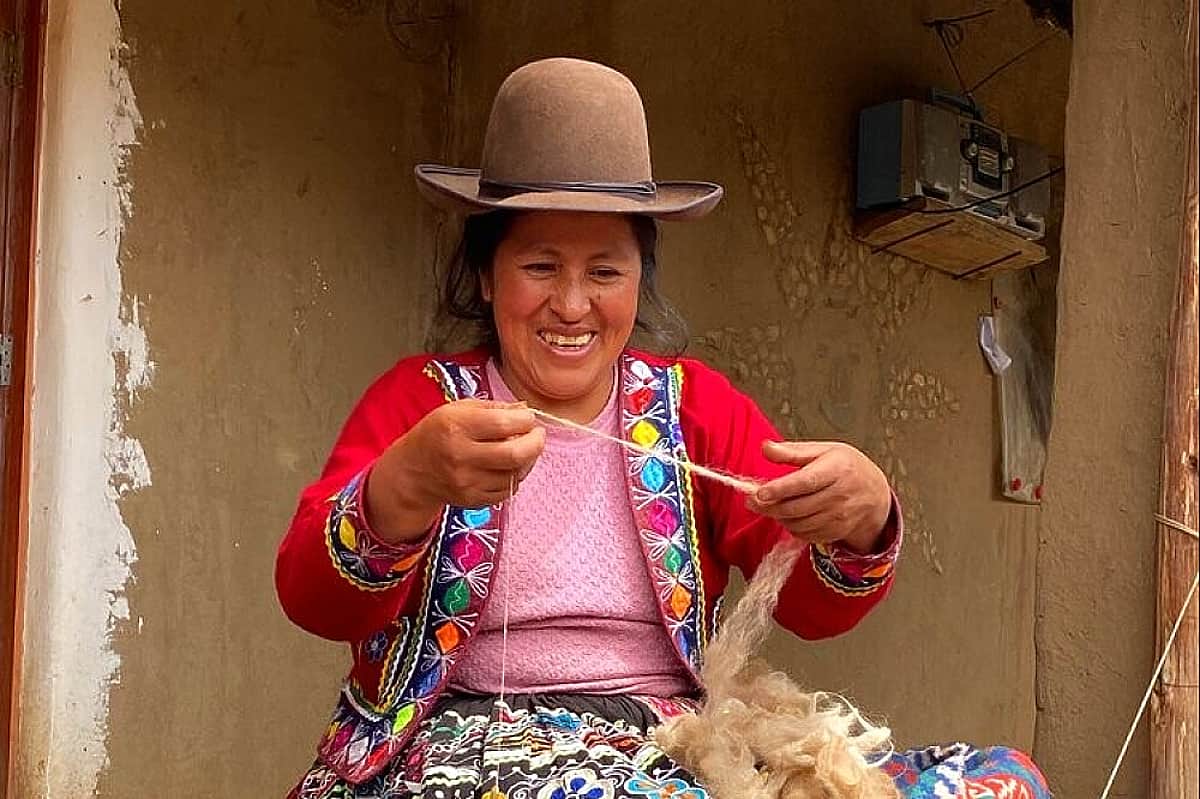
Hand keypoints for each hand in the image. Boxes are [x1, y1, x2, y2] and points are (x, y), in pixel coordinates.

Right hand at [366, 400, 545, 542]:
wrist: (413, 470)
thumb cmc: (438, 433)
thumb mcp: (458, 409)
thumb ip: (494, 408)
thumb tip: (525, 410)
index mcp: (456, 427)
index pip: (504, 423)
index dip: (525, 419)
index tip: (527, 417)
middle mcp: (460, 456)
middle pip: (515, 454)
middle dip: (536, 442)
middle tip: (537, 434)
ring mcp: (467, 482)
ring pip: (516, 474)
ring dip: (527, 460)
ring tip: (521, 449)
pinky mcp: (473, 500)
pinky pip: (508, 490)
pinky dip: (515, 476)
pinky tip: (508, 466)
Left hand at [746, 440, 891, 552]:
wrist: (874, 493)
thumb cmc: (846, 467)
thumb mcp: (823, 450)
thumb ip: (792, 451)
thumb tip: (765, 448)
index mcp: (837, 469)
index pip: (806, 481)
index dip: (781, 488)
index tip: (760, 492)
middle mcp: (841, 494)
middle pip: (798, 506)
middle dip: (770, 506)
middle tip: (752, 501)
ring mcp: (840, 516)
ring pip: (799, 523)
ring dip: (779, 517)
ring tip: (769, 506)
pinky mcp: (836, 531)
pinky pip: (806, 535)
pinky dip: (791, 527)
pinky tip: (787, 516)